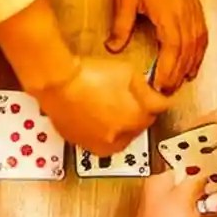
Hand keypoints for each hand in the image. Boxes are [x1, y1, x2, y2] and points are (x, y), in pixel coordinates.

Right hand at [34, 57, 171, 155]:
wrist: (57, 83)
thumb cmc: (88, 75)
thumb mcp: (127, 72)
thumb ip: (146, 88)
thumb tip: (154, 96)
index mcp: (136, 119)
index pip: (160, 110)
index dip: (158, 98)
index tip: (156, 95)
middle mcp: (120, 137)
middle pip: (140, 126)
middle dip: (139, 114)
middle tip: (132, 100)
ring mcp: (99, 143)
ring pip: (120, 137)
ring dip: (122, 126)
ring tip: (113, 108)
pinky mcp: (82, 144)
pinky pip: (100, 140)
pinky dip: (102, 131)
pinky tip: (97, 115)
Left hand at [106, 0, 207, 93]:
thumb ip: (121, 25)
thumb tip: (113, 46)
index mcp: (168, 16)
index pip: (171, 51)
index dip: (166, 71)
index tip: (159, 86)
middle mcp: (184, 17)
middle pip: (185, 55)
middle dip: (176, 76)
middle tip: (166, 91)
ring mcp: (193, 14)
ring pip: (196, 48)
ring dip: (188, 68)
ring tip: (179, 83)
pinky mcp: (196, 10)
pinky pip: (202, 38)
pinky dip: (198, 54)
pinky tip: (193, 63)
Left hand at [133, 171, 209, 216]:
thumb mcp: (187, 197)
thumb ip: (194, 181)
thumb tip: (200, 176)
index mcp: (153, 183)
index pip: (178, 169)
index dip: (195, 175)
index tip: (205, 180)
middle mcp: (149, 196)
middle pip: (179, 187)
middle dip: (193, 193)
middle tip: (201, 199)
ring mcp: (153, 214)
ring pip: (179, 204)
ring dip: (190, 209)